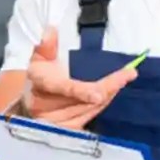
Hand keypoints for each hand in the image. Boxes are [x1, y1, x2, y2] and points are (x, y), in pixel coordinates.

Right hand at [15, 25, 136, 129]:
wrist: (31, 102)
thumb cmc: (40, 77)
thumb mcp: (38, 58)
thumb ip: (46, 45)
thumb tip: (51, 30)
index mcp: (42, 86)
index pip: (64, 89)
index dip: (81, 92)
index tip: (98, 93)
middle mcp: (48, 107)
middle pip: (84, 101)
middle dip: (108, 88)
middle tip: (128, 74)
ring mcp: (58, 121)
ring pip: (90, 110)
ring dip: (108, 94)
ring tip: (123, 78)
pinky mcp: (68, 130)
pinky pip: (91, 117)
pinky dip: (103, 104)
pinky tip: (112, 92)